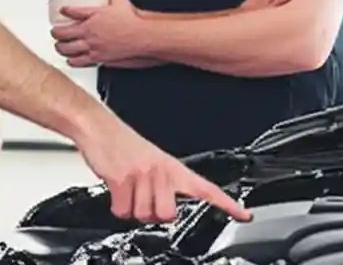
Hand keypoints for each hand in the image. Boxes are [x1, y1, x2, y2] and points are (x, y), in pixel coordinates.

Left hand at [54, 0, 147, 66]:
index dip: (65, 10)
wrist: (140, 37)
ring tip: (58, 46)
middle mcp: (88, 31)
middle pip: (63, 33)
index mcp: (93, 16)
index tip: (62, 10)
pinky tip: (70, 60)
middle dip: (55, 33)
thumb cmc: (130, 21)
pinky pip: (79, 61)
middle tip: (54, 32)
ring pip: (67, 48)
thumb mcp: (121, 2)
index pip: (72, 12)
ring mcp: (91, 45)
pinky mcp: (97, 57)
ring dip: (60, 47)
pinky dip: (72, 61)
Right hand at [74, 111, 250, 223]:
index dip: (227, 204)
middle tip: (143, 196)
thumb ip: (165, 184)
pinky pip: (123, 211)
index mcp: (172, 167)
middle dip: (153, 213)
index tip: (244, 215)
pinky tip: (116, 190)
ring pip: (144, 215)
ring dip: (132, 207)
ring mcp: (143, 175)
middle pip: (167, 215)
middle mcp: (161, 171)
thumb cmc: (121, 144)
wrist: (98, 126)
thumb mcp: (151, 160)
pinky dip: (117, 206)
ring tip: (127, 188)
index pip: (206, 188)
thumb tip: (166, 210)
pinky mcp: (123, 179)